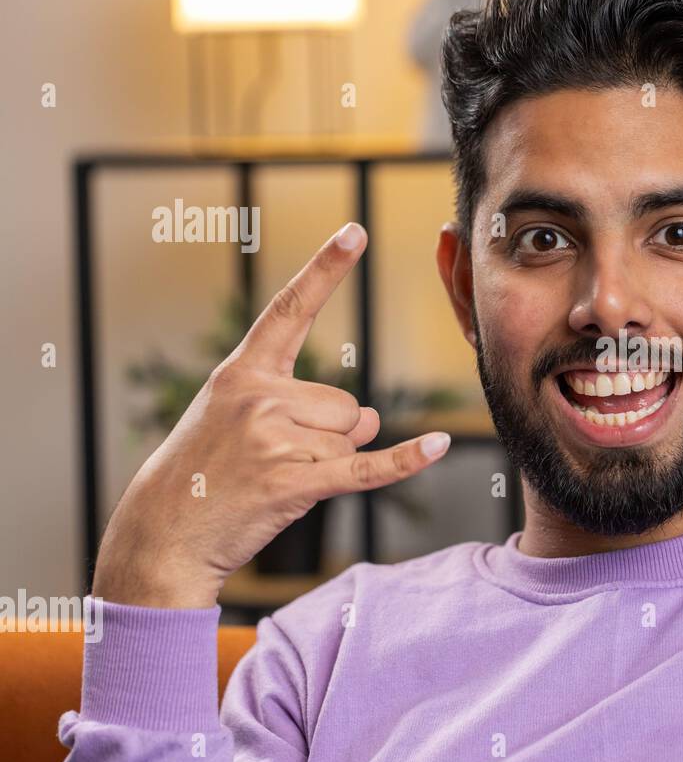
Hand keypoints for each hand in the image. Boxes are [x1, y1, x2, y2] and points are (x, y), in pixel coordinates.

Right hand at [92, 223, 451, 608]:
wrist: (165, 531)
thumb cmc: (207, 471)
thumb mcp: (242, 420)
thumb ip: (306, 405)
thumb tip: (370, 418)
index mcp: (244, 371)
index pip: (291, 310)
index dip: (325, 269)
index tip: (356, 230)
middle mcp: (259, 396)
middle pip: (346, 406)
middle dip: (329, 438)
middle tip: (275, 460)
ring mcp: (273, 438)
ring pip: (350, 442)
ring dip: (328, 467)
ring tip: (276, 479)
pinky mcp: (291, 482)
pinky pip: (363, 468)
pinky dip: (404, 461)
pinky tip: (438, 446)